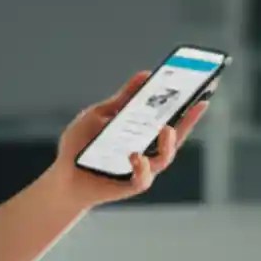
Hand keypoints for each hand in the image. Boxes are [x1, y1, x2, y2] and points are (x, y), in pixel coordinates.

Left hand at [52, 70, 211, 208]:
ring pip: (164, 158)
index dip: (187, 105)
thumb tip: (145, 74)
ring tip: (166, 128)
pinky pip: (142, 178)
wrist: (61, 176)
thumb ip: (122, 98)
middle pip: (176, 136)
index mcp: (143, 134)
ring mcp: (141, 170)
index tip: (199, 88)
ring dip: (168, 143)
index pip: (170, 118)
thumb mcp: (100, 114)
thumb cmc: (80, 146)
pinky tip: (135, 155)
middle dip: (190, 120)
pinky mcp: (129, 186)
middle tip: (199, 102)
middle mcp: (148, 151)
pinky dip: (141, 166)